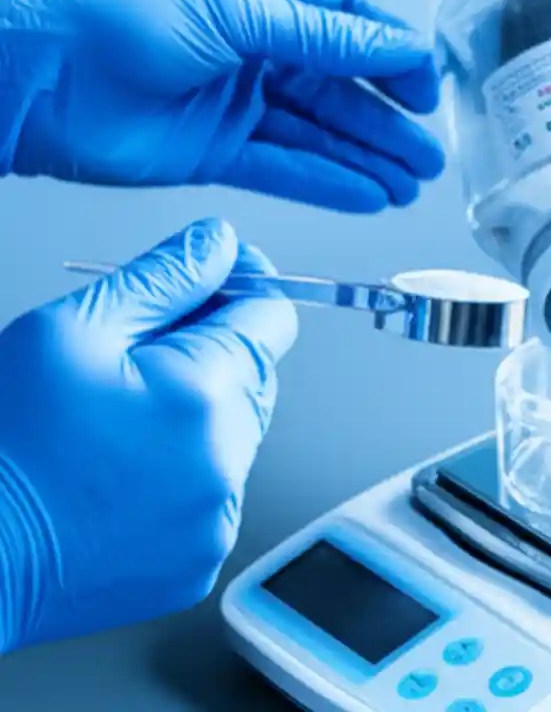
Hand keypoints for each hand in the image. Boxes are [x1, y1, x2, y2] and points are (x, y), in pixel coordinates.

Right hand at [0, 219, 296, 651]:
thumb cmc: (3, 448)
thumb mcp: (69, 331)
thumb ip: (161, 278)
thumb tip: (219, 243)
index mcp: (205, 395)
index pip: (271, 319)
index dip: (242, 288)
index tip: (212, 277)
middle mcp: (228, 462)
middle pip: (254, 376)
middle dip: (208, 354)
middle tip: (132, 357)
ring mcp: (218, 520)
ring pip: (234, 437)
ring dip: (195, 417)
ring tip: (112, 426)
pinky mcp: (201, 560)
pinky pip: (212, 496)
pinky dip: (181, 476)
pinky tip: (117, 475)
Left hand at [2, 0, 444, 211]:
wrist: (33, 65)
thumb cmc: (108, 6)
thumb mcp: (238, 7)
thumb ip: (323, 37)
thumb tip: (393, 47)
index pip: (347, 25)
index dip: (390, 58)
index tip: (423, 89)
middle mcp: (250, 45)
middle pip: (338, 88)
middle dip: (385, 123)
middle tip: (425, 154)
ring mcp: (233, 99)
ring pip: (317, 133)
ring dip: (366, 159)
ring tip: (407, 183)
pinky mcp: (212, 148)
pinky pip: (283, 167)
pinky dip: (326, 183)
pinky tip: (365, 195)